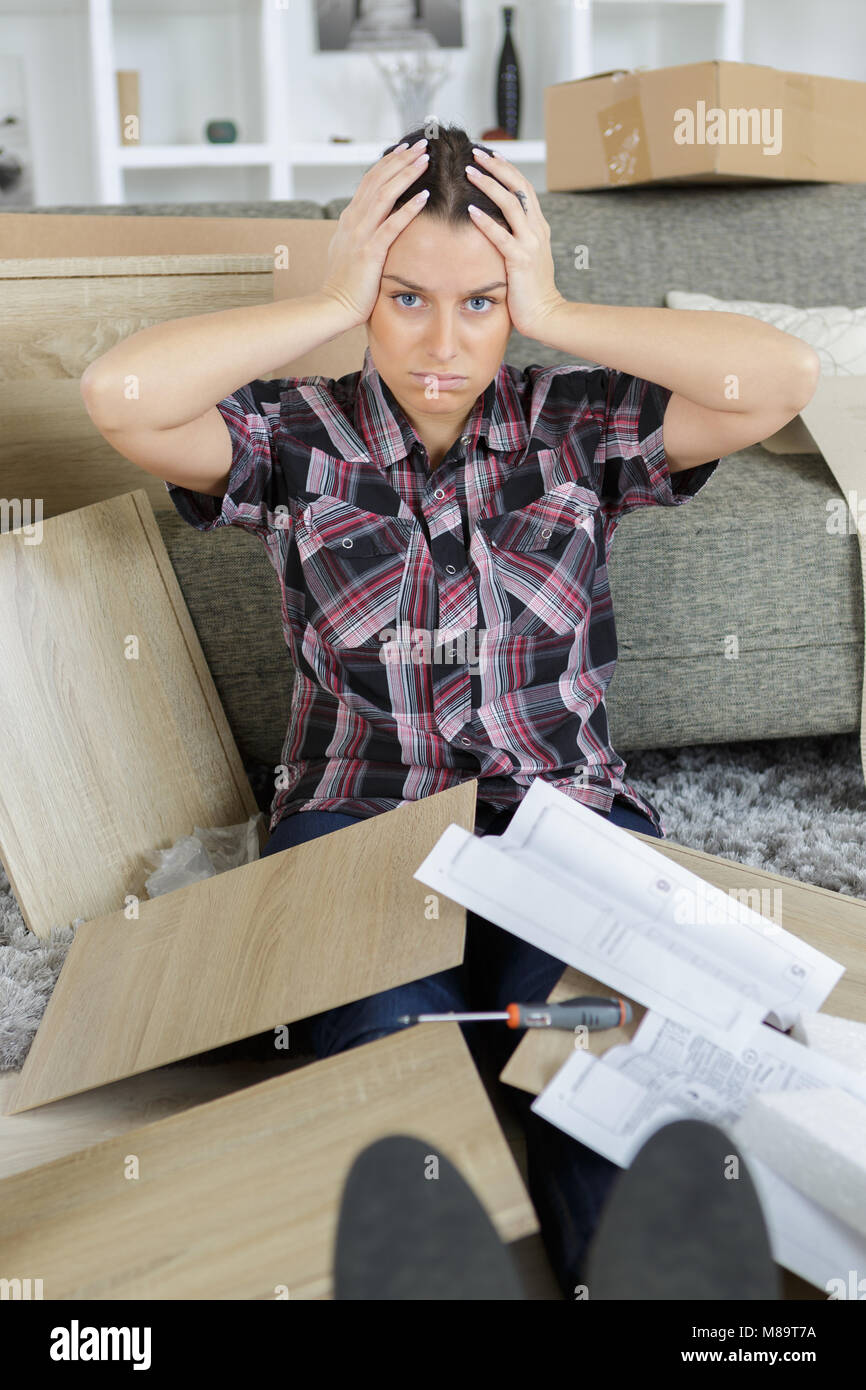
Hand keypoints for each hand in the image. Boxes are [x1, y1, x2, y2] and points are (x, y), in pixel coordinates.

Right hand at [319, 140, 432, 326]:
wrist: (332, 307)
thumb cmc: (345, 284)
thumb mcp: (349, 250)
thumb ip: (359, 233)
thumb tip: (370, 223)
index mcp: (349, 218)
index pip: (370, 180)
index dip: (389, 162)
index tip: (406, 150)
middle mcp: (353, 220)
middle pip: (378, 180)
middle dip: (401, 160)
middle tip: (422, 144)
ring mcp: (360, 235)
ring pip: (384, 195)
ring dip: (406, 175)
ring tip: (425, 160)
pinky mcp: (369, 253)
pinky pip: (391, 225)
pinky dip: (408, 209)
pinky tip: (424, 196)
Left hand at [465, 149, 565, 341]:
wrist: (547, 315)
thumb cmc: (531, 291)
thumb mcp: (527, 258)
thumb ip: (516, 240)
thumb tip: (496, 228)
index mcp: (538, 227)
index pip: (523, 188)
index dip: (506, 169)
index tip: (489, 155)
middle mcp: (537, 230)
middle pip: (518, 187)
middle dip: (497, 167)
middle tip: (476, 153)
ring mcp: (530, 244)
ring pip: (510, 204)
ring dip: (489, 184)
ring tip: (470, 172)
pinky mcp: (520, 260)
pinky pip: (501, 236)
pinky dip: (485, 221)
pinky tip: (469, 210)